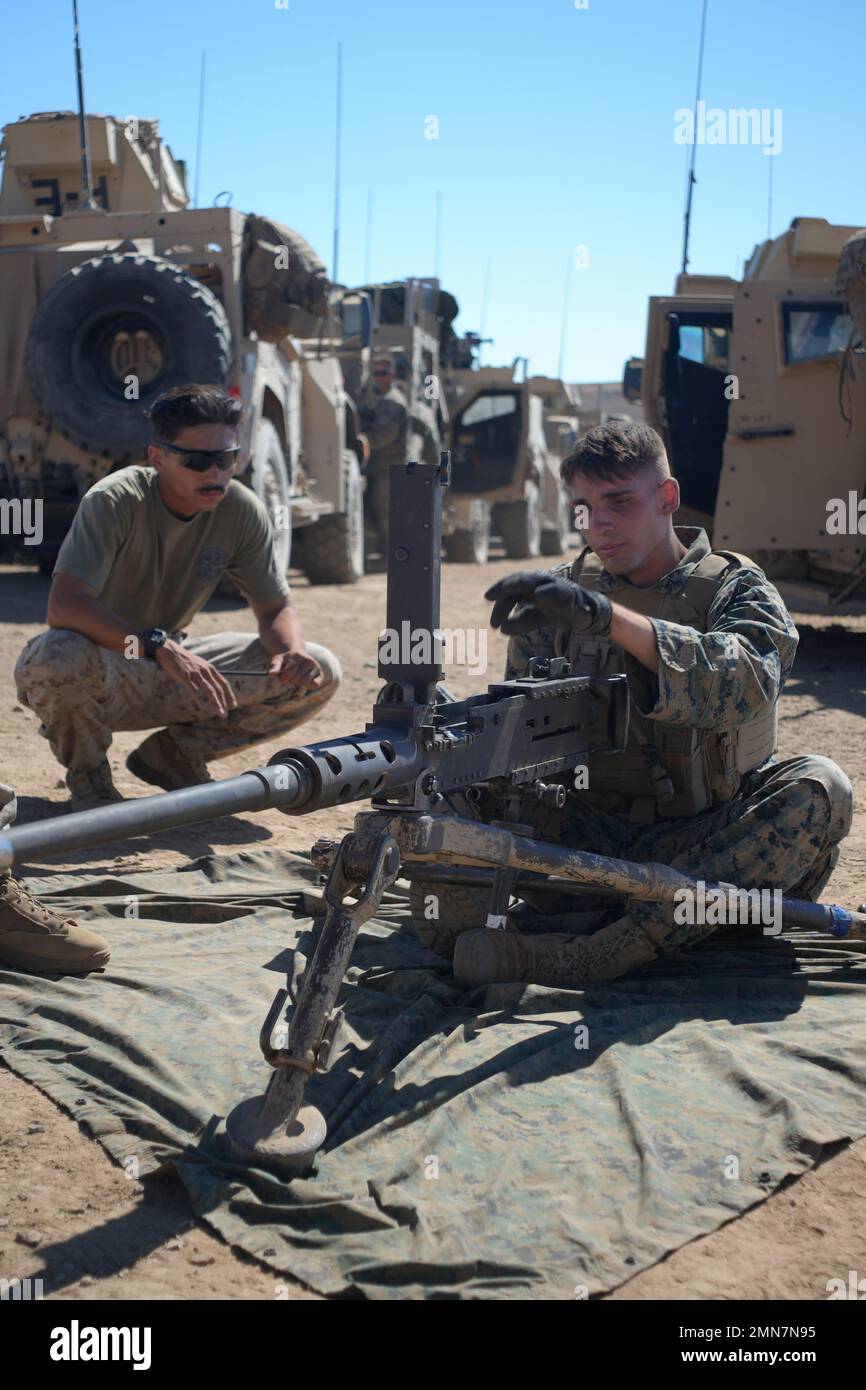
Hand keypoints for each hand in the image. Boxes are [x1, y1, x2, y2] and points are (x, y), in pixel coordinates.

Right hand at [155, 641, 237, 719]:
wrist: (169, 650)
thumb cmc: (183, 661)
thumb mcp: (198, 666)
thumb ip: (205, 676)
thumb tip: (210, 688)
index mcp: (210, 669)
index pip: (224, 683)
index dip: (229, 695)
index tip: (233, 705)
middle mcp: (205, 671)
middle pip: (218, 689)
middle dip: (223, 703)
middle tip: (225, 715)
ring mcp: (196, 673)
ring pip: (209, 690)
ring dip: (216, 703)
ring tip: (220, 713)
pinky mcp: (185, 676)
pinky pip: (194, 689)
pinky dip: (199, 699)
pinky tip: (203, 707)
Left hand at [267, 648, 322, 689]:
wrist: (299, 655)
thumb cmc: (287, 660)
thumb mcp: (278, 660)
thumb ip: (274, 667)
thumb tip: (270, 675)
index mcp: (297, 656)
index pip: (288, 673)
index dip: (283, 677)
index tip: (283, 676)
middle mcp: (308, 660)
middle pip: (296, 679)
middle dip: (291, 680)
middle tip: (292, 675)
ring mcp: (315, 666)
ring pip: (304, 682)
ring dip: (299, 682)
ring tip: (298, 676)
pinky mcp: (320, 673)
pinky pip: (315, 684)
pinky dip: (309, 685)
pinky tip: (306, 680)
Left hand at [486, 571, 612, 637]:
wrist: (586, 614)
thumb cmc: (559, 612)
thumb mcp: (536, 619)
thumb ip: (520, 623)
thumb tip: (502, 629)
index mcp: (532, 587)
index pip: (512, 587)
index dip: (499, 590)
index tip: (487, 597)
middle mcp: (541, 583)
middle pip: (519, 580)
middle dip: (504, 587)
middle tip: (490, 597)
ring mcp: (554, 585)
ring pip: (535, 579)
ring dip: (519, 583)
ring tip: (505, 589)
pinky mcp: (568, 592)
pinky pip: (556, 590)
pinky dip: (547, 591)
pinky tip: (536, 595)